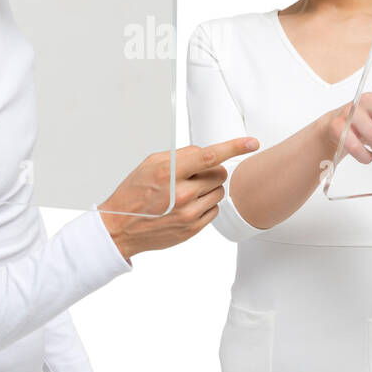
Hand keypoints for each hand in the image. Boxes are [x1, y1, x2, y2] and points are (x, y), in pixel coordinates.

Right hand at [98, 136, 258, 258]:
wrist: (120, 227)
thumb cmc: (133, 193)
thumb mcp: (150, 164)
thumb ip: (180, 156)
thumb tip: (205, 153)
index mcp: (169, 173)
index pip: (209, 156)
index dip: (234, 147)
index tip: (251, 143)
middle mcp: (181, 194)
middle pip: (219, 174)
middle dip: (212, 171)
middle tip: (194, 175)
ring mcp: (189, 213)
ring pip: (218, 192)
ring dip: (208, 188)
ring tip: (186, 192)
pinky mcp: (193, 229)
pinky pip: (214, 210)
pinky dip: (205, 204)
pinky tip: (187, 205)